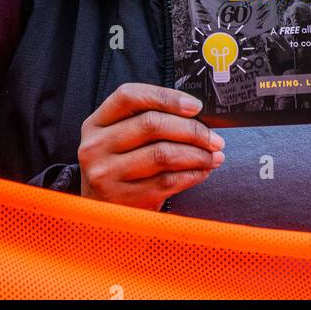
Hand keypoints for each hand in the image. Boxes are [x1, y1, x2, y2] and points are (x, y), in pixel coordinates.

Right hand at [78, 82, 224, 208]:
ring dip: (197, 154)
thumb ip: (147, 121)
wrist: (101, 213)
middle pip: (151, 124)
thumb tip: (196, 115)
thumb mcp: (120, 139)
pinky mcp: (123, 199)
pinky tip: (202, 172)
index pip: (130, 96)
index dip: (166, 96)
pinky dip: (192, 175)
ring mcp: (106, 174)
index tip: (196, 106)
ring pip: (163, 154)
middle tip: (215, 138)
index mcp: (96, 123)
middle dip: (192, 130)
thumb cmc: (119, 168)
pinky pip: (167, 181)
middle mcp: (96, 147)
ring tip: (213, 156)